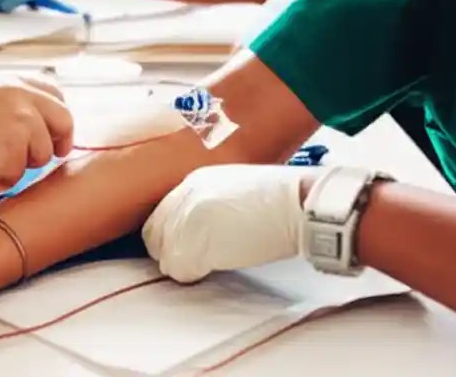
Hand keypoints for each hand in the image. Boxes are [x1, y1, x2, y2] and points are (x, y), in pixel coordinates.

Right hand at [0, 73, 72, 193]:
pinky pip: (17, 177)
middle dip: (58, 143)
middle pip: (64, 120)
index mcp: (7, 80)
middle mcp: (18, 96)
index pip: (53, 93)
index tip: (51, 133)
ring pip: (41, 155)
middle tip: (43, 160)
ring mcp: (19, 123)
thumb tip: (31, 122)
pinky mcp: (14, 152)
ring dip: (18, 166)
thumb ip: (2, 104)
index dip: (54, 117)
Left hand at [143, 165, 312, 282]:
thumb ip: (208, 204)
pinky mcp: (197, 243)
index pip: (160, 215)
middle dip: (170, 251)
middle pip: (154, 235)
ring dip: (183, 264)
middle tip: (193, 260)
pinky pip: (180, 269)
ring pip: (165, 256)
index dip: (169, 236)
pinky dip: (193, 274)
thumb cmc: (281, 199)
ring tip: (208, 264)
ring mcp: (188, 219)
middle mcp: (185, 197)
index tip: (183, 247)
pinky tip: (214, 267)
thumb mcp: (235, 188)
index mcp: (194, 181)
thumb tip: (200, 231)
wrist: (300, 203)